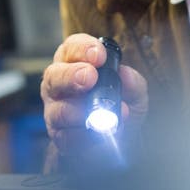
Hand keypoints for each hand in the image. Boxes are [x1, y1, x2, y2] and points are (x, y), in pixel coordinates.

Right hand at [41, 33, 148, 155]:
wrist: (115, 141)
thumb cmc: (119, 104)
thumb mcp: (134, 92)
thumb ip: (133, 82)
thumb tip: (126, 76)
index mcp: (74, 62)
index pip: (72, 48)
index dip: (83, 49)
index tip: (100, 56)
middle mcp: (59, 83)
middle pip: (55, 75)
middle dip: (72, 75)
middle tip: (90, 78)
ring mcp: (55, 110)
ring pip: (59, 109)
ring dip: (81, 112)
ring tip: (103, 115)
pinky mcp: (59, 136)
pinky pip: (67, 136)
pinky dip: (85, 136)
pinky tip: (99, 134)